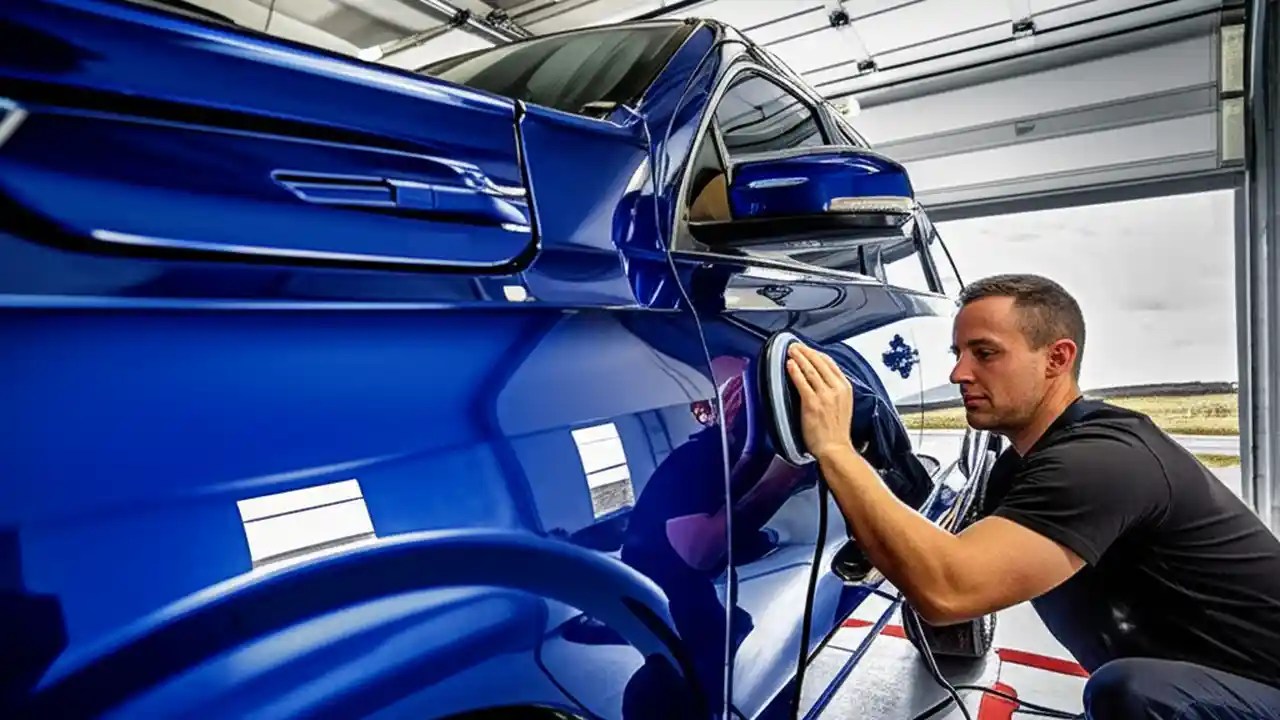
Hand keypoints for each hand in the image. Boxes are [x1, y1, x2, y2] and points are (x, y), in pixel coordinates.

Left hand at [786, 343, 854, 461]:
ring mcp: (825, 396)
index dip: (817, 354)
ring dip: (799, 358)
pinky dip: (795, 371)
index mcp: (846, 388)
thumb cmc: (836, 431)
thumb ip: (835, 391)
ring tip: (790, 351)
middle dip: (806, 352)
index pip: (830, 364)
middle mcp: (837, 389)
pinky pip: (802, 382)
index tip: (808, 349)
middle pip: (819, 363)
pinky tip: (789, 364)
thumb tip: (822, 380)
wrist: (835, 448)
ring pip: (810, 370)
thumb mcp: (843, 405)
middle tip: (795, 346)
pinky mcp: (812, 403)